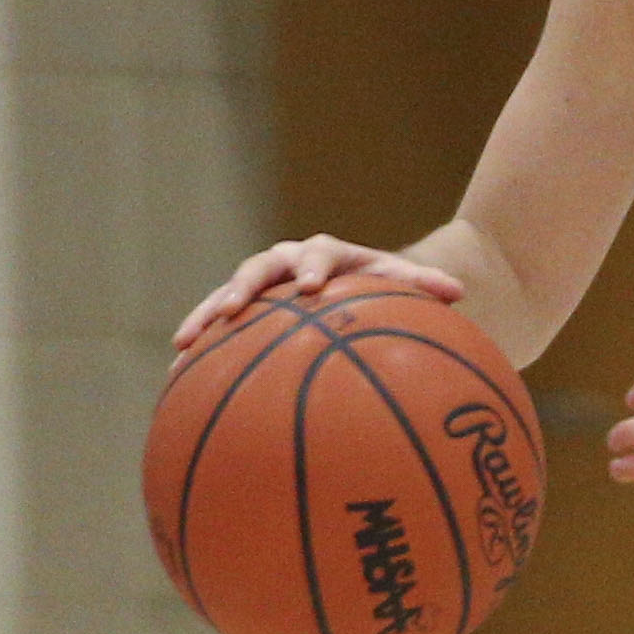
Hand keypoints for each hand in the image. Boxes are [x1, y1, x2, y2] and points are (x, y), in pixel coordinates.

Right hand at [175, 236, 467, 352]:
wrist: (357, 283)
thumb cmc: (384, 286)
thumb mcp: (405, 284)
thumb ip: (423, 286)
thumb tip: (457, 291)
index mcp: (325, 253)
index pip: (316, 254)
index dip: (310, 267)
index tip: (309, 287)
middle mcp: (284, 263)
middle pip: (256, 270)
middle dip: (241, 289)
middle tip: (230, 312)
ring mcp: (260, 286)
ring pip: (225, 297)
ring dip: (204, 317)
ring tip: (182, 347)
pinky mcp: (244, 311)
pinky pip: (218, 329)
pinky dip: (199, 350)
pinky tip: (176, 380)